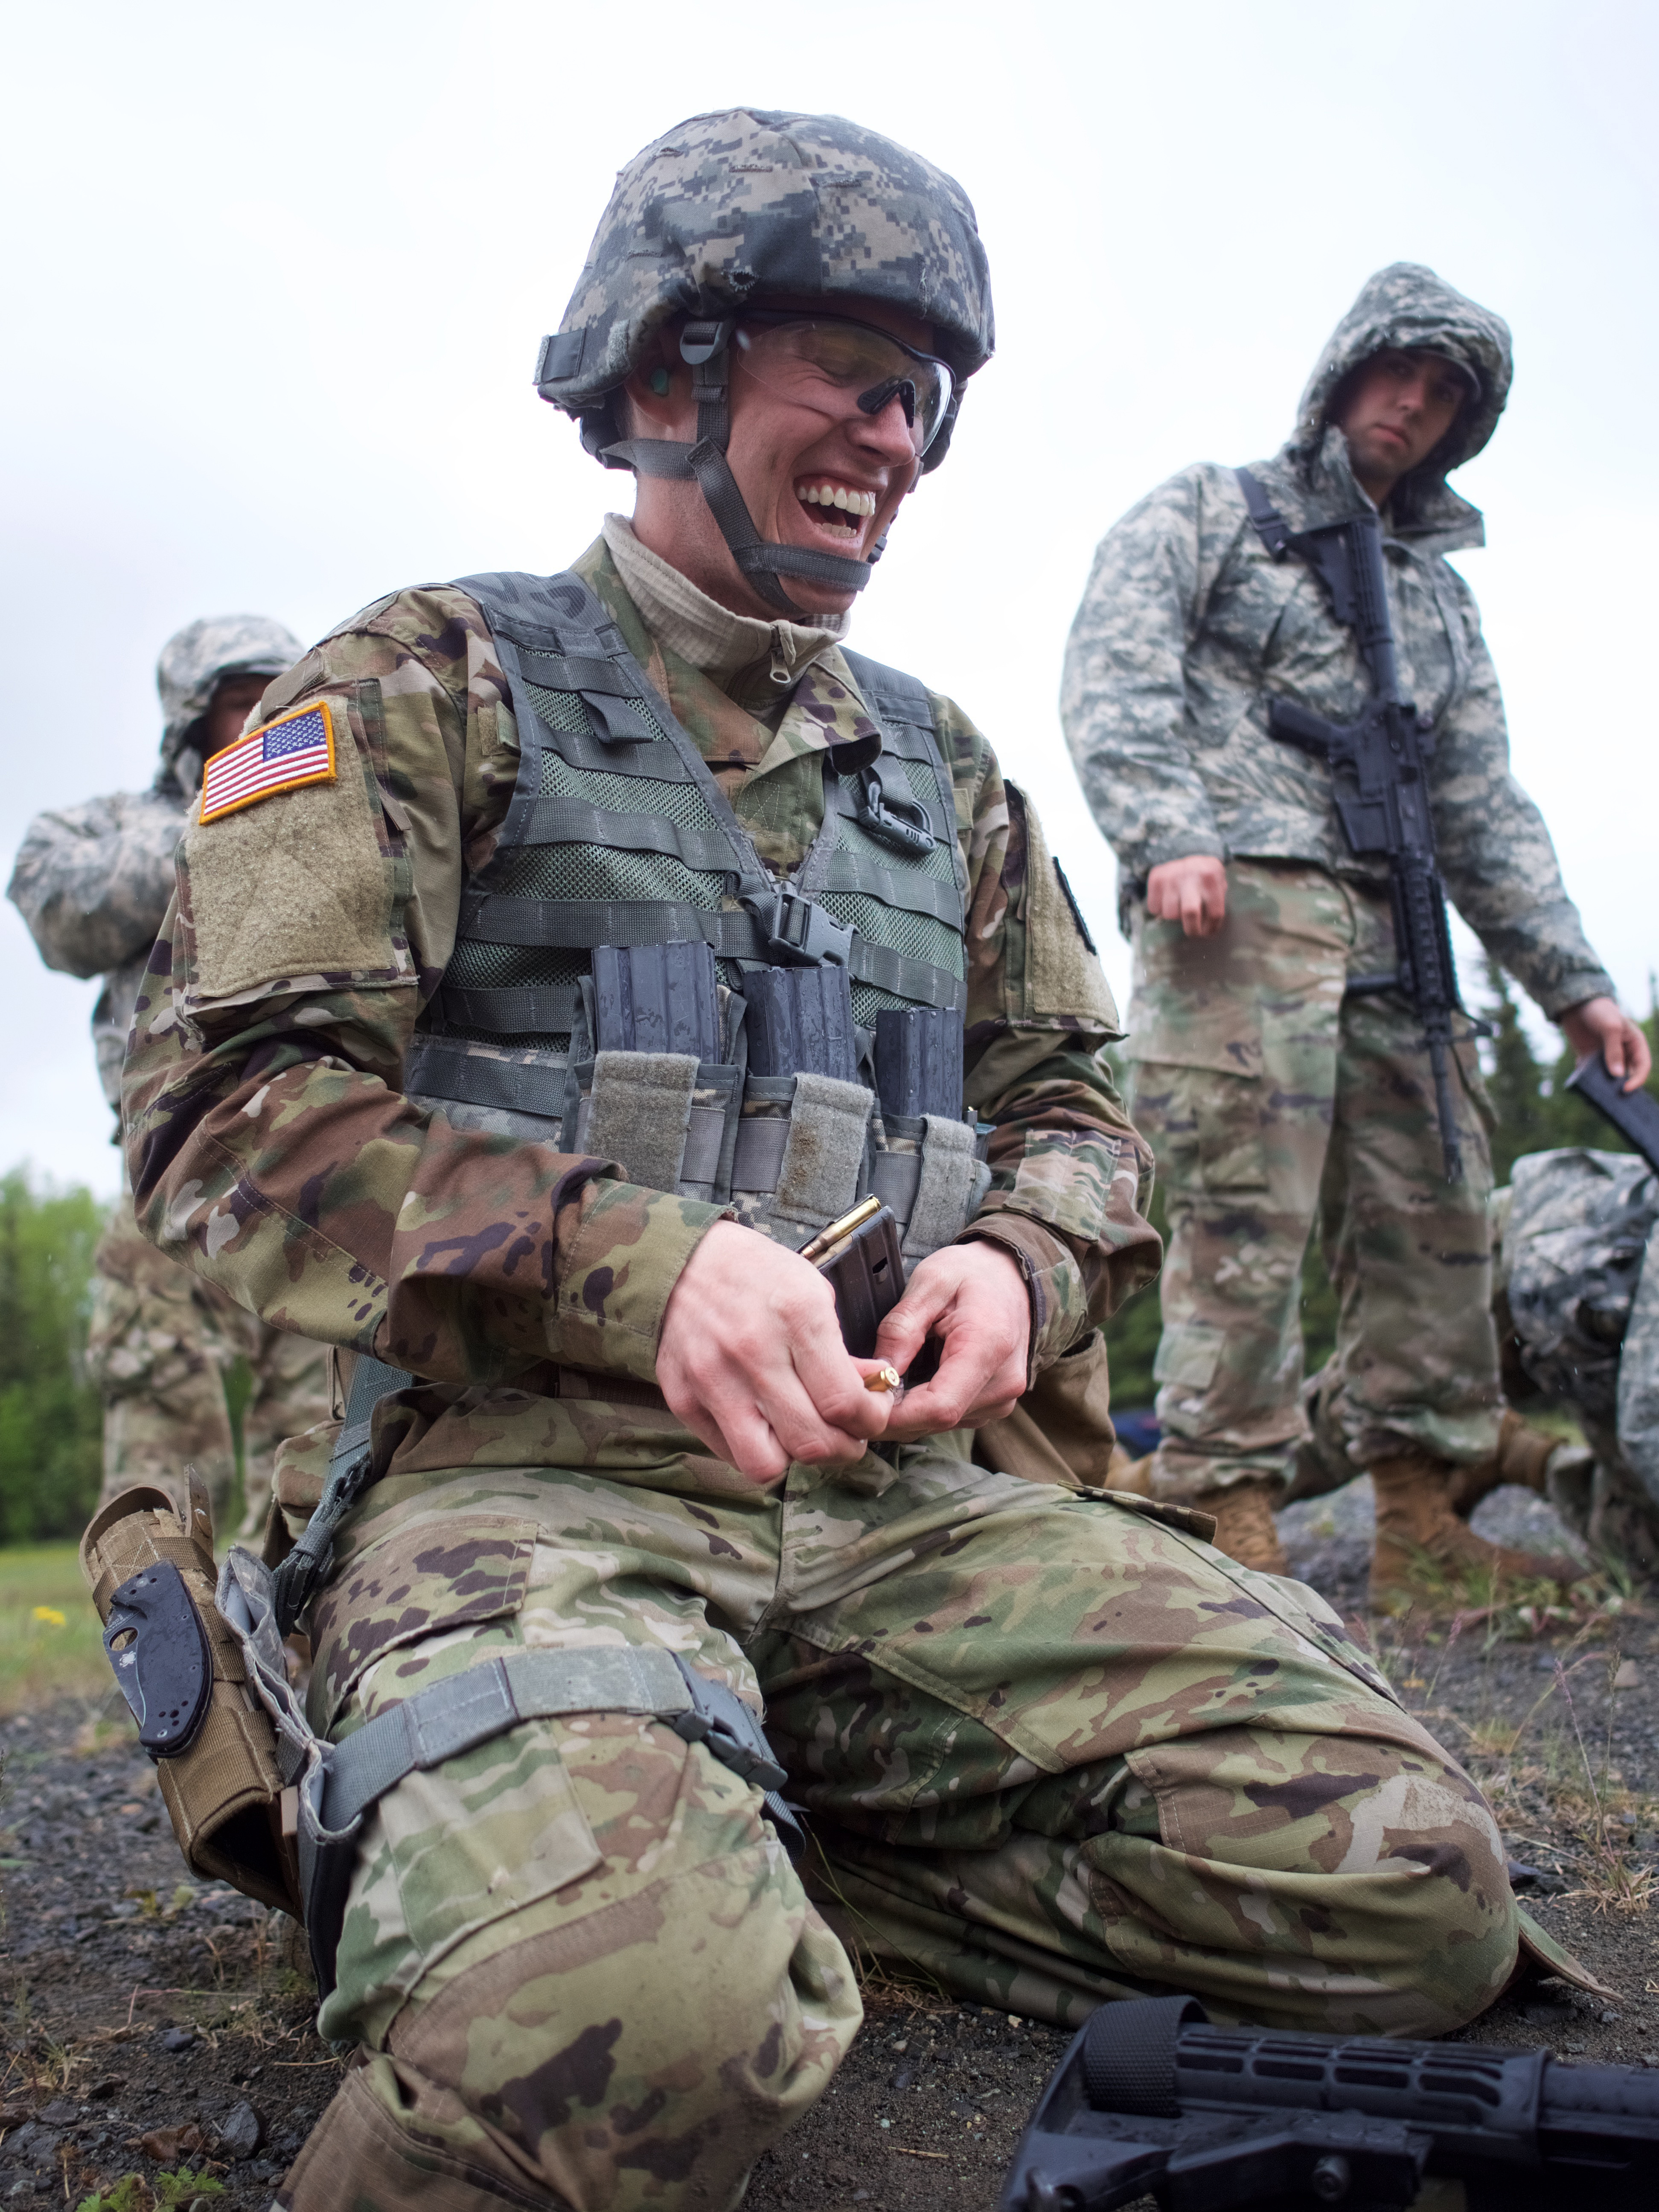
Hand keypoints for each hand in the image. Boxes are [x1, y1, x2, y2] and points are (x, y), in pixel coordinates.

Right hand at [658, 1221, 892, 1482]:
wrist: (682, 1260)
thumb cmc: (756, 1274)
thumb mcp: (815, 1293)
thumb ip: (842, 1352)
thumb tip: (869, 1394)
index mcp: (797, 1317)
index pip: (845, 1403)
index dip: (871, 1420)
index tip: (871, 1411)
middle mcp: (753, 1353)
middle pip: (812, 1443)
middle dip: (843, 1448)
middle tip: (846, 1432)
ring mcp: (713, 1381)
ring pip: (765, 1465)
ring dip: (793, 1458)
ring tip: (800, 1432)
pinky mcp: (684, 1399)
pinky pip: (729, 1453)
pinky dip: (754, 1448)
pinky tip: (764, 1422)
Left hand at [874, 1241, 1031, 1438]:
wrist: (1010, 1275)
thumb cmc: (970, 1274)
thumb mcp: (930, 1283)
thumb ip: (902, 1327)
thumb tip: (878, 1372)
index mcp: (988, 1348)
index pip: (939, 1407)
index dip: (895, 1413)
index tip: (863, 1398)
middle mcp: (1002, 1383)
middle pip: (936, 1421)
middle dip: (893, 1412)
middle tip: (865, 1382)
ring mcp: (1001, 1399)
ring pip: (939, 1425)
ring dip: (907, 1410)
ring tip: (890, 1375)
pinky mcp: (994, 1405)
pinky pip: (950, 1418)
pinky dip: (923, 1406)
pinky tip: (913, 1378)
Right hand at [1145, 854, 1227, 937]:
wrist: (1185, 852)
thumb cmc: (1204, 876)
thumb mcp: (1218, 882)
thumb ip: (1216, 903)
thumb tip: (1208, 928)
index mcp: (1211, 877)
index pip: (1214, 913)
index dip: (1211, 928)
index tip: (1208, 932)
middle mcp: (1191, 875)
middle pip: (1190, 913)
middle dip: (1192, 929)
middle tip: (1193, 931)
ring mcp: (1171, 876)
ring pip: (1169, 914)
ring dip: (1175, 916)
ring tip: (1179, 907)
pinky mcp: (1156, 879)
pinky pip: (1154, 908)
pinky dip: (1160, 910)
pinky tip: (1167, 901)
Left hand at [1558, 995, 1652, 1092]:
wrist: (1575, 1004)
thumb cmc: (1599, 1011)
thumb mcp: (1611, 1028)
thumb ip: (1614, 1051)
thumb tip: (1617, 1075)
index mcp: (1635, 1043)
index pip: (1642, 1065)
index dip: (1637, 1079)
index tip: (1625, 1089)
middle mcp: (1623, 1051)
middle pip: (1627, 1074)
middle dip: (1622, 1086)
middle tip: (1615, 1099)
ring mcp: (1606, 1055)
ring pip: (1610, 1076)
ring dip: (1605, 1085)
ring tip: (1599, 1096)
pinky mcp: (1590, 1057)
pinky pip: (1592, 1073)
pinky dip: (1589, 1079)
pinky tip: (1584, 1083)